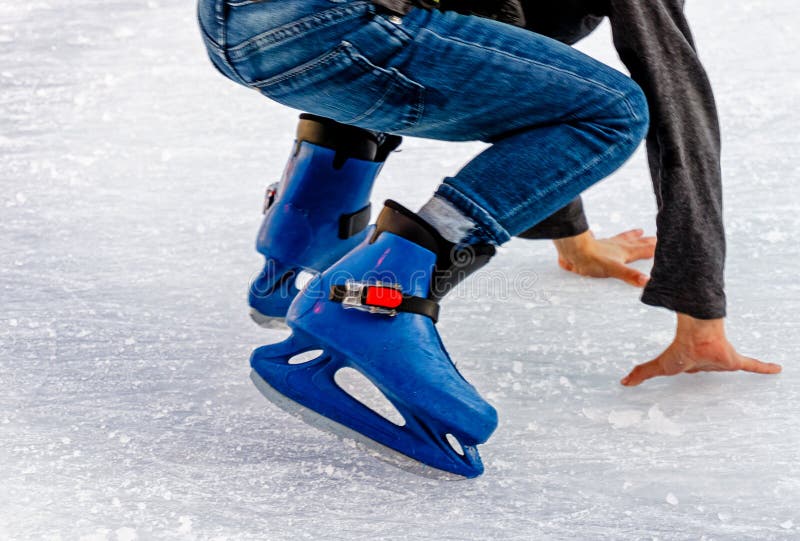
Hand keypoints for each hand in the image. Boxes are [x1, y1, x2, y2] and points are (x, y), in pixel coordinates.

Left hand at [553, 229, 655, 286]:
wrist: (573, 250)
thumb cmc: (592, 260)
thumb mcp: (614, 269)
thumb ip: (630, 275)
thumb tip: (647, 281)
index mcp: (625, 252)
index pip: (644, 250)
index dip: (655, 249)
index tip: (667, 245)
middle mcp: (618, 247)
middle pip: (637, 243)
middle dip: (647, 242)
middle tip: (657, 238)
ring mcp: (607, 245)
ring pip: (624, 239)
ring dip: (633, 236)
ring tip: (639, 231)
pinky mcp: (596, 245)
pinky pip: (608, 240)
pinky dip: (613, 237)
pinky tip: (607, 237)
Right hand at [621, 314, 781, 385]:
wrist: (696, 338)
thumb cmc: (679, 350)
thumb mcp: (658, 367)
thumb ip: (642, 373)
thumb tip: (623, 382)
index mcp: (691, 364)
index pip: (692, 369)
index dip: (690, 369)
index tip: (689, 369)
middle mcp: (707, 362)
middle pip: (712, 367)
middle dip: (712, 367)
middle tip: (713, 368)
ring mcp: (722, 361)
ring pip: (732, 365)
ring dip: (738, 366)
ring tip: (749, 370)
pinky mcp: (735, 360)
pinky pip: (752, 365)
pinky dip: (764, 367)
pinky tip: (778, 369)